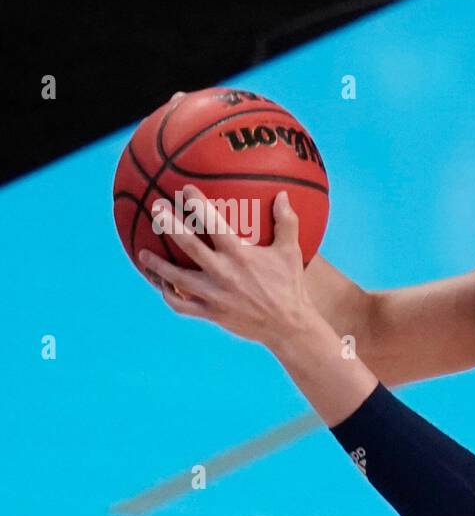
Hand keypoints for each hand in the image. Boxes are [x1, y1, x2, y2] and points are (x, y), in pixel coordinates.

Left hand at [139, 184, 315, 348]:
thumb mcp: (291, 252)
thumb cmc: (290, 285)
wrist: (289, 326)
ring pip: (177, 278)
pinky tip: (162, 285)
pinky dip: (168, 295)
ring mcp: (214, 295)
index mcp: (240, 256)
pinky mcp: (211, 313)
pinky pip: (181, 305)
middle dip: (169, 225)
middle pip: (188, 245)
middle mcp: (223, 274)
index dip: (197, 204)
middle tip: (156, 210)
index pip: (213, 224)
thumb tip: (282, 195)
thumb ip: (286, 222)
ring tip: (143, 253)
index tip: (185, 189)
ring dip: (158, 265)